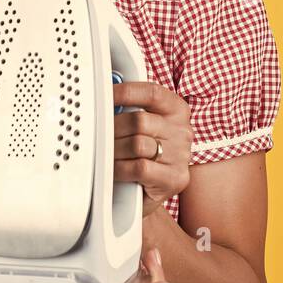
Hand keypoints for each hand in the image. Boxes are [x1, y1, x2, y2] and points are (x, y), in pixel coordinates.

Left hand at [112, 81, 191, 218]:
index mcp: (176, 110)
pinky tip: (116, 170)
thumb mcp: (141, 127)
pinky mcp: (175, 179)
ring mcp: (181, 155)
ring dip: (114, 150)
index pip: (151, 93)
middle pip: (139, 120)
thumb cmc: (144, 154)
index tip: (105, 95)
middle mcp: (182, 131)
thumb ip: (129, 110)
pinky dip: (121, 169)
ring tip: (107, 155)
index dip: (125, 92)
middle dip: (113, 128)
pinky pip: (139, 168)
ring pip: (137, 144)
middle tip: (100, 135)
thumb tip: (104, 100)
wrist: (152, 191)